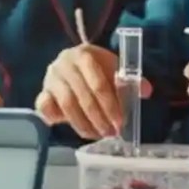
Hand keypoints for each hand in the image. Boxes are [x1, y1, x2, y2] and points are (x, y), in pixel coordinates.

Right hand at [35, 45, 152, 139]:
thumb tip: (146, 91)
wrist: (72, 64)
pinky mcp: (42, 91)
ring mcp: (50, 78)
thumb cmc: (97, 69)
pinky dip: (58, 119)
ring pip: (67, 105)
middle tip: (111, 133)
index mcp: (84, 54)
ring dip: (84, 124)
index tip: (120, 122)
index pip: (98, 82)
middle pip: (82, 95)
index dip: (110, 104)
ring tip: (99, 134)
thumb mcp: (114, 69)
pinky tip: (75, 128)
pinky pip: (45, 108)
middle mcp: (64, 63)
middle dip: (99, 118)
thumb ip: (130, 81)